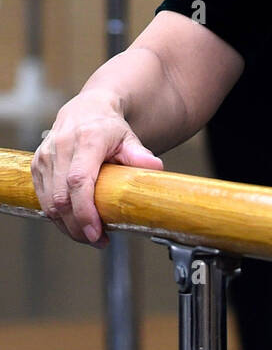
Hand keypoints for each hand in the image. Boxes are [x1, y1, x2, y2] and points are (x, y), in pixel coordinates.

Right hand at [32, 95, 162, 246]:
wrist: (85, 110)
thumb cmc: (109, 127)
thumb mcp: (129, 138)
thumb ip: (140, 154)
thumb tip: (156, 168)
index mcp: (87, 139)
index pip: (78, 180)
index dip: (84, 210)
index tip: (96, 231)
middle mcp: (62, 147)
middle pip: (61, 198)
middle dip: (78, 226)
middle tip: (99, 240)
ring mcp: (46, 157)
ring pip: (49, 203)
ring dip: (68, 226)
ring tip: (90, 235)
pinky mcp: (37, 166)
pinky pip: (43, 200)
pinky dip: (58, 217)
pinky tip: (75, 223)